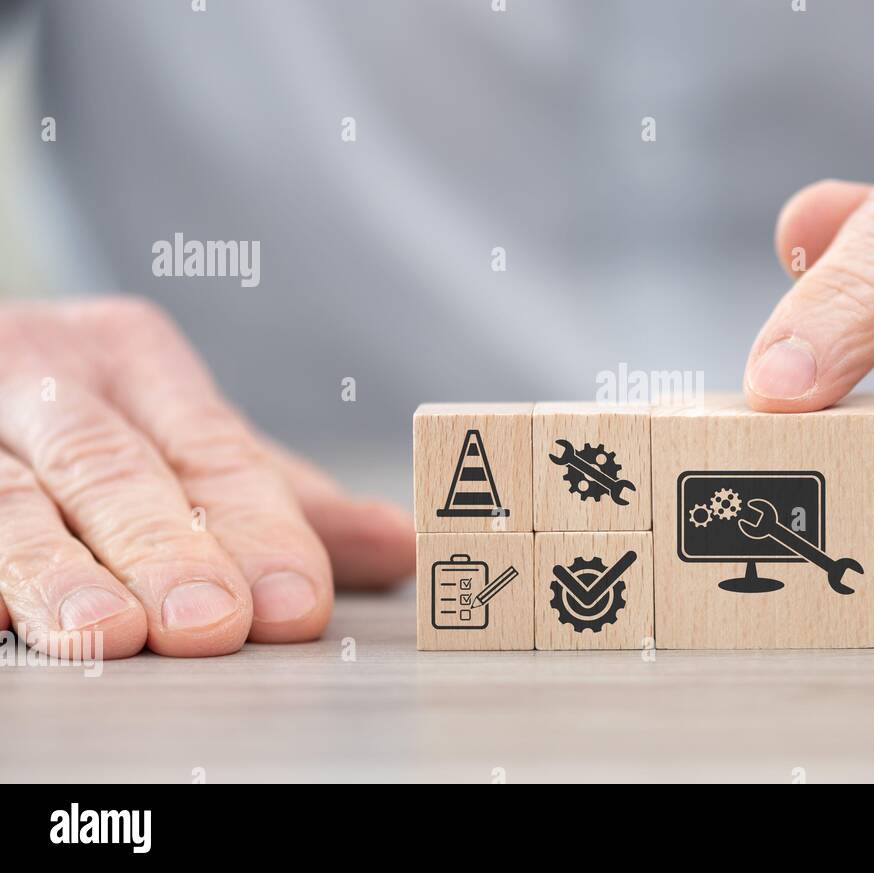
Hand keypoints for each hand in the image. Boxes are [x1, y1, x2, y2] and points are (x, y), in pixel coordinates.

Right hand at [0, 297, 413, 658]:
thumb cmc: (102, 417)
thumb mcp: (190, 440)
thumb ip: (287, 501)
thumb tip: (407, 546)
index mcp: (137, 360)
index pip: (212, 447)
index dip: (256, 527)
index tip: (296, 602)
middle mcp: (50, 378)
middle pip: (113, 466)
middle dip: (164, 548)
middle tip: (209, 622)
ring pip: (11, 497)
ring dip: (58, 571)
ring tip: (105, 635)